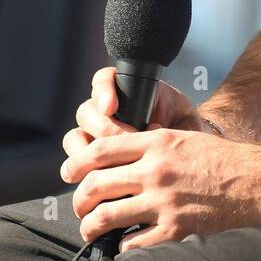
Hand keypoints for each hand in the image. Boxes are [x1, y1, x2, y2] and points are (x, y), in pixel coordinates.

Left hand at [60, 128, 260, 248]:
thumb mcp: (183, 138)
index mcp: (157, 143)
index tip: (68, 172)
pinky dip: (122, 246)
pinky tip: (124, 243)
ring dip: (90, 226)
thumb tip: (118, 159)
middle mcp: (155, 171)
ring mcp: (163, 202)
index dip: (77, 162)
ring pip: (105, 216)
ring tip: (91, 229)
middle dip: (78, 198)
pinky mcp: (174, 230)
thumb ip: (151, 145)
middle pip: (95, 184)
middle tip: (78, 205)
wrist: (255, 182)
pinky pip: (132, 243)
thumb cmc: (221, 159)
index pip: (101, 149)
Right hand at [61, 66, 206, 174]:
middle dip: (103, 127)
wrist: (186, 160)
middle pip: (86, 112)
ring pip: (75, 138)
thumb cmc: (184, 136)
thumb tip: (154, 127)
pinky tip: (105, 179)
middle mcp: (106, 113)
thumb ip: (170, 121)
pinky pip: (77, 165)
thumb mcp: (183, 121)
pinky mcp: (92, 162)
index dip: (103, 90)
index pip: (104, 80)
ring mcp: (96, 137)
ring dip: (87, 151)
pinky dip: (86, 172)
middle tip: (126, 139)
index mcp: (128, 93)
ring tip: (112, 163)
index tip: (111, 106)